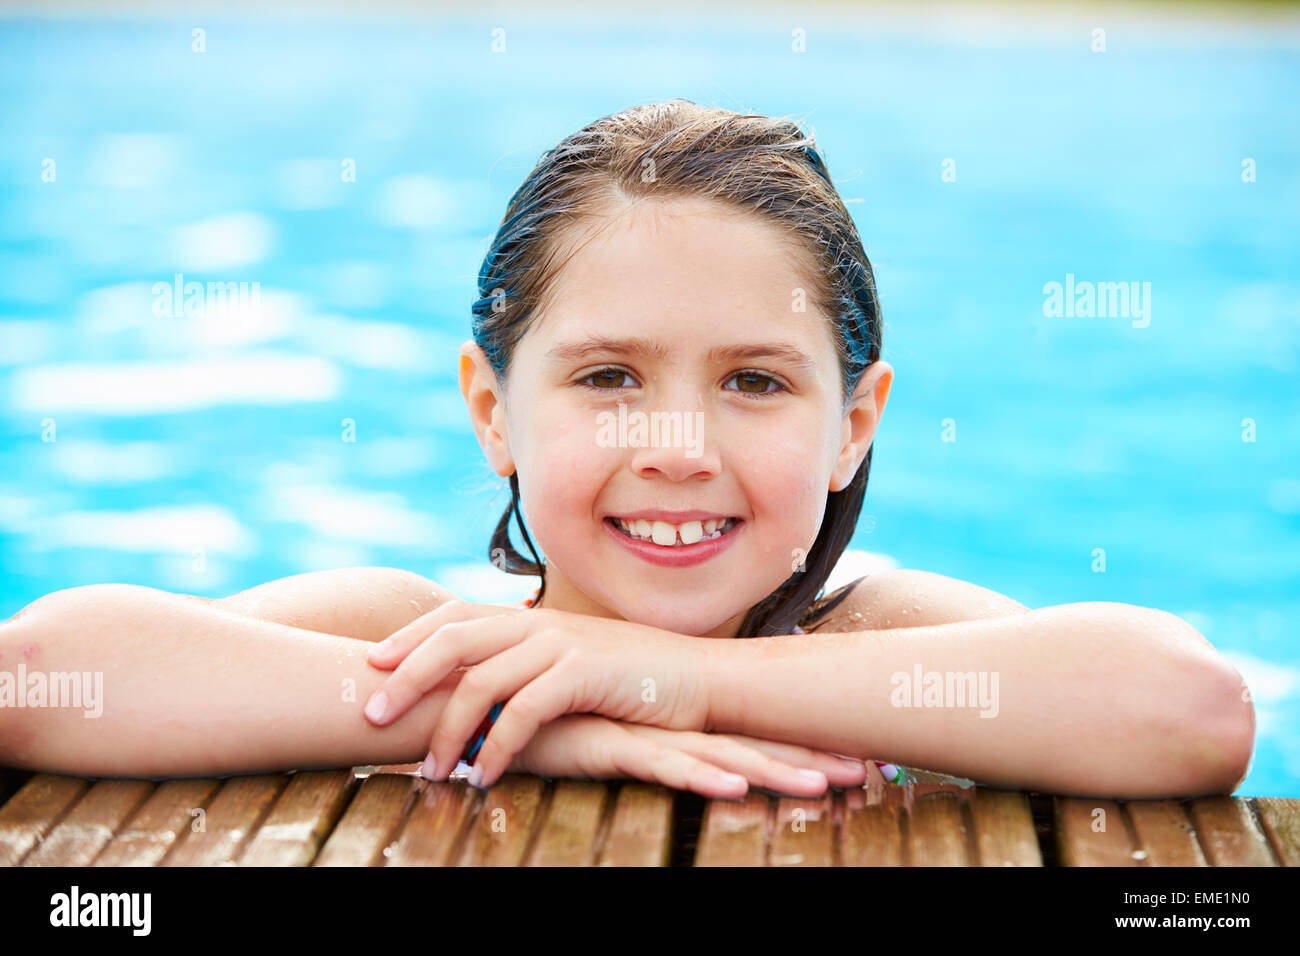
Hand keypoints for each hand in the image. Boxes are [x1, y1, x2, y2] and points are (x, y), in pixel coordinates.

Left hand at [363, 600, 718, 786]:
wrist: (700, 676)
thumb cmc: (633, 678)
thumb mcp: (572, 662)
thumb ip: (528, 666)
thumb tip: (480, 689)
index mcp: (531, 618)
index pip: (455, 615)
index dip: (409, 637)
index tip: (369, 665)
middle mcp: (539, 623)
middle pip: (453, 640)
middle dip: (405, 678)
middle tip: (370, 716)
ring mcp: (561, 644)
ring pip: (482, 681)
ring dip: (448, 729)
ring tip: (430, 770)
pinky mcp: (584, 673)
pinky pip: (524, 712)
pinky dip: (496, 746)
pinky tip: (483, 775)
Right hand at [507, 713, 868, 797]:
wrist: (484, 690)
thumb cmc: (542, 717)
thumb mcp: (598, 733)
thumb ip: (631, 740)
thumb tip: (664, 747)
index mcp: (672, 723)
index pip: (744, 735)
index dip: (794, 746)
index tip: (845, 756)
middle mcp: (667, 724)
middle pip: (751, 743)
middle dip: (809, 757)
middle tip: (869, 770)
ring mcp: (641, 731)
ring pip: (721, 754)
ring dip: (777, 769)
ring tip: (829, 784)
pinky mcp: (606, 743)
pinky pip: (662, 763)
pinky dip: (700, 775)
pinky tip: (736, 784)